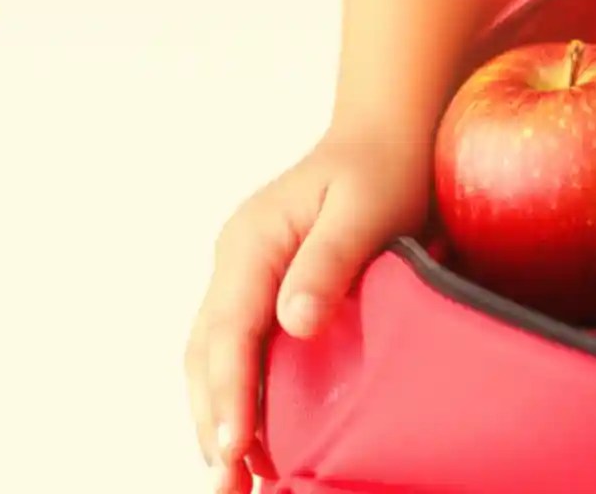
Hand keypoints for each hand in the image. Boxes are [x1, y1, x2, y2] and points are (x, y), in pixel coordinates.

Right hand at [185, 123, 431, 492]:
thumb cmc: (383, 168)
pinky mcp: (267, 291)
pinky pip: (241, 351)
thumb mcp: (364, 208)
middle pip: (208, 354)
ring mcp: (247, 277)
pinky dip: (240, 397)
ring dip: (219, 418)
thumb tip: (295, 321)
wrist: (388, 136)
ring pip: (215, 359)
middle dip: (213, 422)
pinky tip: (255, 439)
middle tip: (226, 489)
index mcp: (252, 243)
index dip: (229, 393)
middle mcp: (237, 263)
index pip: (229, 330)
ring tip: (232, 482)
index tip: (235, 449)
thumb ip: (328, 261)